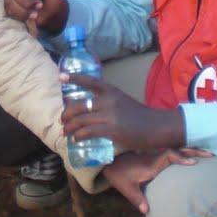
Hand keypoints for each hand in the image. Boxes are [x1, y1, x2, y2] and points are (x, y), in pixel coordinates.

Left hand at [61, 73, 184, 151]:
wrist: (156, 127)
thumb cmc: (139, 116)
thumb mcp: (122, 101)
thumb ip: (107, 103)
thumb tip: (89, 111)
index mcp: (111, 91)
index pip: (90, 81)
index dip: (74, 78)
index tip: (61, 77)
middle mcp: (108, 100)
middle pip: (78, 105)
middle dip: (66, 114)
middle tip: (62, 120)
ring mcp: (108, 115)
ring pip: (80, 121)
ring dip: (69, 128)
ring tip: (65, 132)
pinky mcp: (110, 130)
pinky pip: (87, 132)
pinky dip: (78, 136)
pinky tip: (76, 139)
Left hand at [103, 147, 201, 213]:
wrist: (110, 160)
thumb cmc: (118, 174)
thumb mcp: (125, 188)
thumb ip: (136, 198)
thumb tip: (147, 211)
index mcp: (150, 164)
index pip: (168, 157)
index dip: (181, 159)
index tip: (193, 164)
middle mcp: (156, 158)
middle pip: (178, 150)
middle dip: (194, 152)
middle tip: (211, 155)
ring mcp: (157, 157)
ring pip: (177, 150)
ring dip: (192, 151)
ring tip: (209, 155)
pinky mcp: (157, 158)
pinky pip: (174, 153)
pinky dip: (186, 153)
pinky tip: (195, 157)